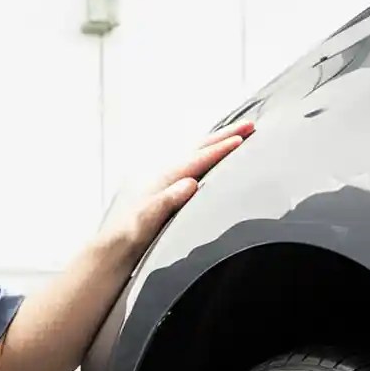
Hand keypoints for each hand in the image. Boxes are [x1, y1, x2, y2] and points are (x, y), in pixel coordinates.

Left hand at [100, 120, 254, 264]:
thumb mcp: (148, 219)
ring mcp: (169, 181)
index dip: (222, 149)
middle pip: (200, 148)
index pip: (199, 159)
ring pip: (198, 153)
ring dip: (218, 142)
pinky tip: (213, 158)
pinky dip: (208, 156)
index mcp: (165, 179)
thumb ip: (168, 200)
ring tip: (237, 133)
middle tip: (251, 124)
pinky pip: (194, 165)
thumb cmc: (132, 235)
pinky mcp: (170, 190)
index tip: (244, 137)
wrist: (117, 246)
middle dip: (226, 135)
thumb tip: (190, 183)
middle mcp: (167, 175)